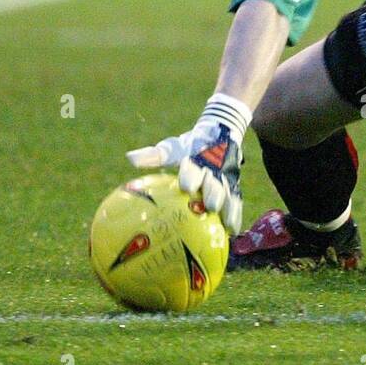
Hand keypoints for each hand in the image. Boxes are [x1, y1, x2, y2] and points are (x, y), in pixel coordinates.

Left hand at [126, 94, 251, 233]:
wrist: (219, 133)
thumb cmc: (189, 146)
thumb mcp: (172, 148)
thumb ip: (153, 155)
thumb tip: (130, 158)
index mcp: (195, 159)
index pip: (192, 167)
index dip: (190, 176)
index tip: (186, 187)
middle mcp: (212, 169)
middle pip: (214, 182)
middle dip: (213, 193)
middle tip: (211, 206)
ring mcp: (226, 177)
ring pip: (228, 193)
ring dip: (228, 208)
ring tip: (227, 225)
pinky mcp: (234, 185)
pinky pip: (235, 200)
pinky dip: (235, 214)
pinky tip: (233, 230)